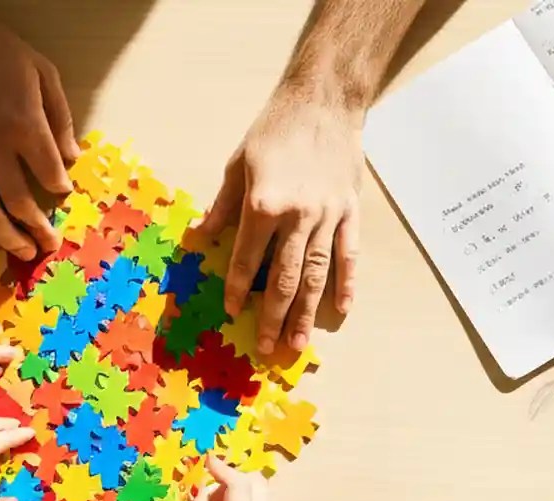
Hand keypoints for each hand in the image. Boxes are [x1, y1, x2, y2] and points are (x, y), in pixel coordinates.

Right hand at [0, 3, 77, 258]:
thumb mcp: (44, 75)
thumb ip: (61, 121)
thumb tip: (72, 160)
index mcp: (23, 124)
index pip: (49, 174)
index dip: (60, 191)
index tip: (63, 196)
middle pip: (18, 202)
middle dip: (38, 229)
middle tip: (48, 245)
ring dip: (4, 237)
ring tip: (21, 251)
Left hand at [200, 86, 362, 354]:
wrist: (324, 101)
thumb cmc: (275, 129)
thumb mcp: (238, 164)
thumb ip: (224, 205)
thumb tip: (203, 234)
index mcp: (264, 205)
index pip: (248, 260)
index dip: (239, 289)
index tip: (233, 313)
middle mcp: (297, 217)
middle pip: (285, 279)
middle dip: (274, 317)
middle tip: (268, 348)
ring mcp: (328, 217)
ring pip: (317, 275)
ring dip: (308, 313)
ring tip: (300, 342)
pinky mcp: (350, 211)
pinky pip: (348, 254)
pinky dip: (347, 283)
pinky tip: (343, 308)